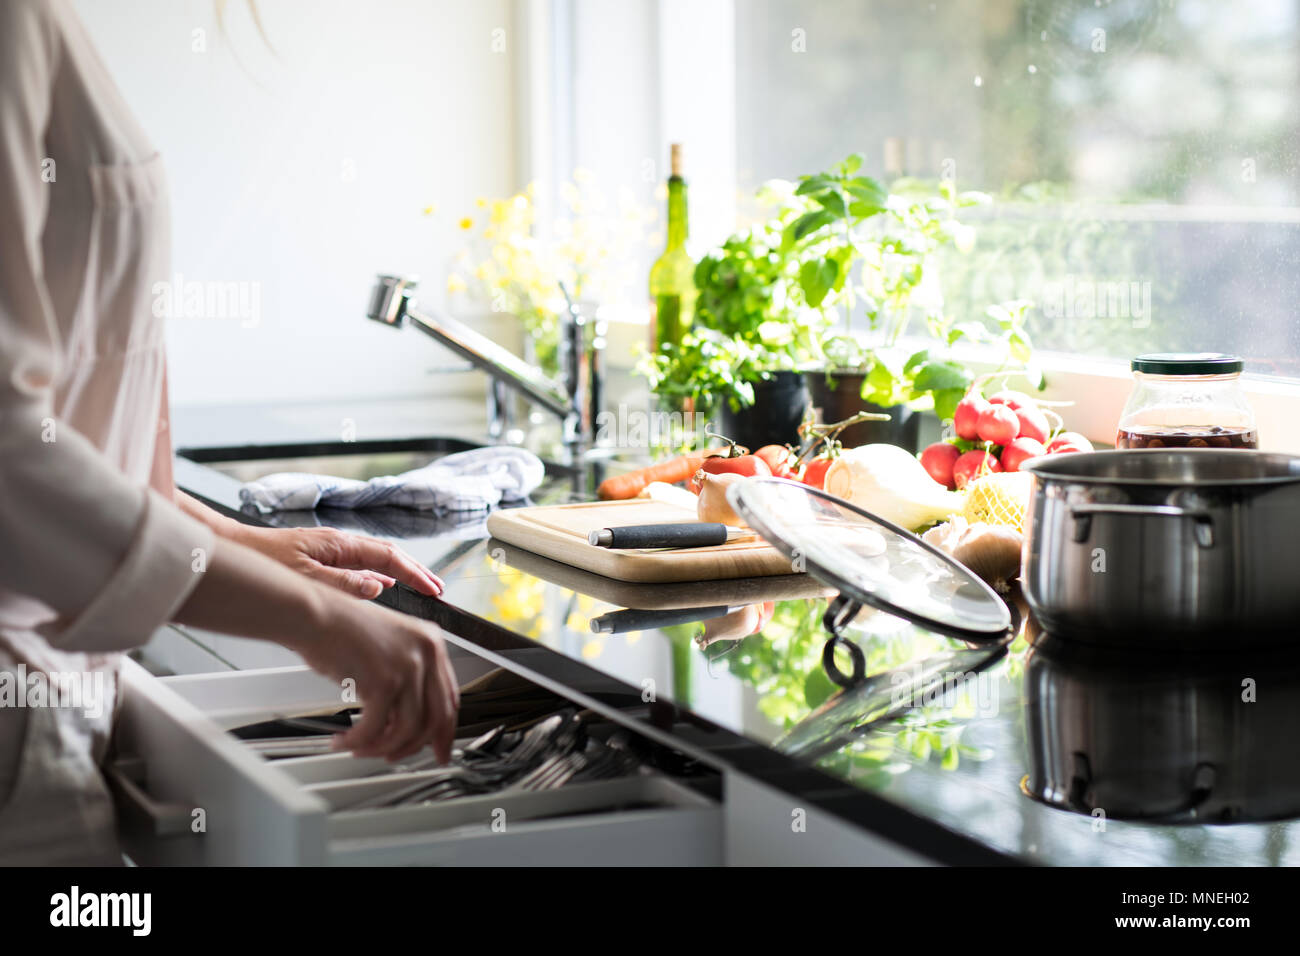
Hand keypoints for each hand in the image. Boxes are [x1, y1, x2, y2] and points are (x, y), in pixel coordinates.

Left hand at [233, 525, 442, 599]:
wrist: (230, 549)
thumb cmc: (259, 560)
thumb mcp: (303, 577)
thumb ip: (342, 583)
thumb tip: (378, 588)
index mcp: (338, 544)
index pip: (388, 556)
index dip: (414, 573)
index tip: (433, 588)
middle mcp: (338, 545)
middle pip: (388, 556)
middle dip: (415, 571)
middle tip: (437, 588)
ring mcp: (331, 552)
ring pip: (375, 562)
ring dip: (399, 575)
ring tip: (419, 588)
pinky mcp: (321, 561)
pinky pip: (358, 569)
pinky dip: (377, 577)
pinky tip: (381, 587)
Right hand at [294, 599, 459, 761]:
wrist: (314, 615)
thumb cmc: (341, 630)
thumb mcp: (389, 649)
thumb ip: (407, 680)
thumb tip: (410, 724)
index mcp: (431, 643)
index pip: (450, 698)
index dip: (445, 732)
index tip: (439, 749)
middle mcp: (426, 653)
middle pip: (435, 718)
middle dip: (416, 747)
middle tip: (396, 759)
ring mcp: (407, 667)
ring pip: (407, 730)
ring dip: (380, 747)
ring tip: (360, 748)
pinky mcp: (383, 682)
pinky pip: (375, 729)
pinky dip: (357, 741)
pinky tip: (344, 740)